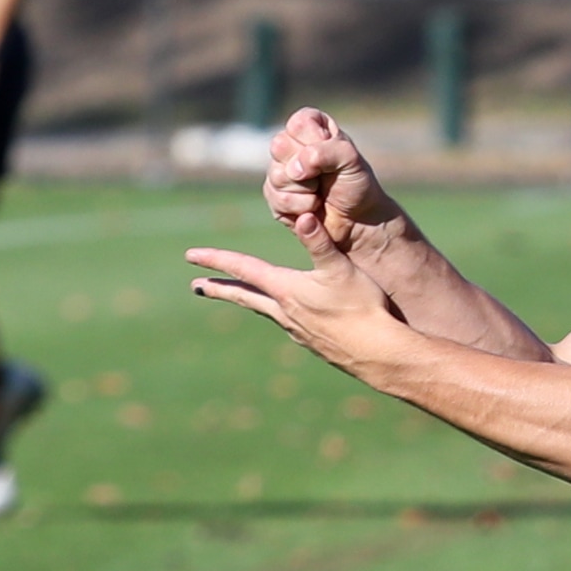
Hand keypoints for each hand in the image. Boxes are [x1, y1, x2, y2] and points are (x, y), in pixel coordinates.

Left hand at [185, 228, 407, 375]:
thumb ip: (320, 242)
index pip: (244, 269)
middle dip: (220, 288)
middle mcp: (284, 312)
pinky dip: (275, 312)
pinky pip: (286, 322)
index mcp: (287, 290)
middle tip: (197, 286)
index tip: (191, 256)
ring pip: (264, 309)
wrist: (379, 354)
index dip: (216, 259)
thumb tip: (303, 216)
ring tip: (238, 295)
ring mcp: (296, 330)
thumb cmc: (363, 307)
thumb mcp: (341, 269)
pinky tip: (285, 313)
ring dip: (248, 299)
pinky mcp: (311, 342)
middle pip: (244, 295)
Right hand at [261, 108, 398, 255]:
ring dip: (305, 190)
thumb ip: (326, 152)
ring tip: (320, 193)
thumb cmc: (356, 184)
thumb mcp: (351, 160)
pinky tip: (313, 210)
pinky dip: (300, 208)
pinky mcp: (275, 198)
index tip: (334, 156)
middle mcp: (291, 146)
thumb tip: (295, 169)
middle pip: (279, 146)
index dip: (314, 141)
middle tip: (324, 176)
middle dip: (307, 168)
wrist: (359, 220)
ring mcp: (280, 172)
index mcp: (311, 127)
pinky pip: (276, 200)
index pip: (298, 123)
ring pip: (277, 175)